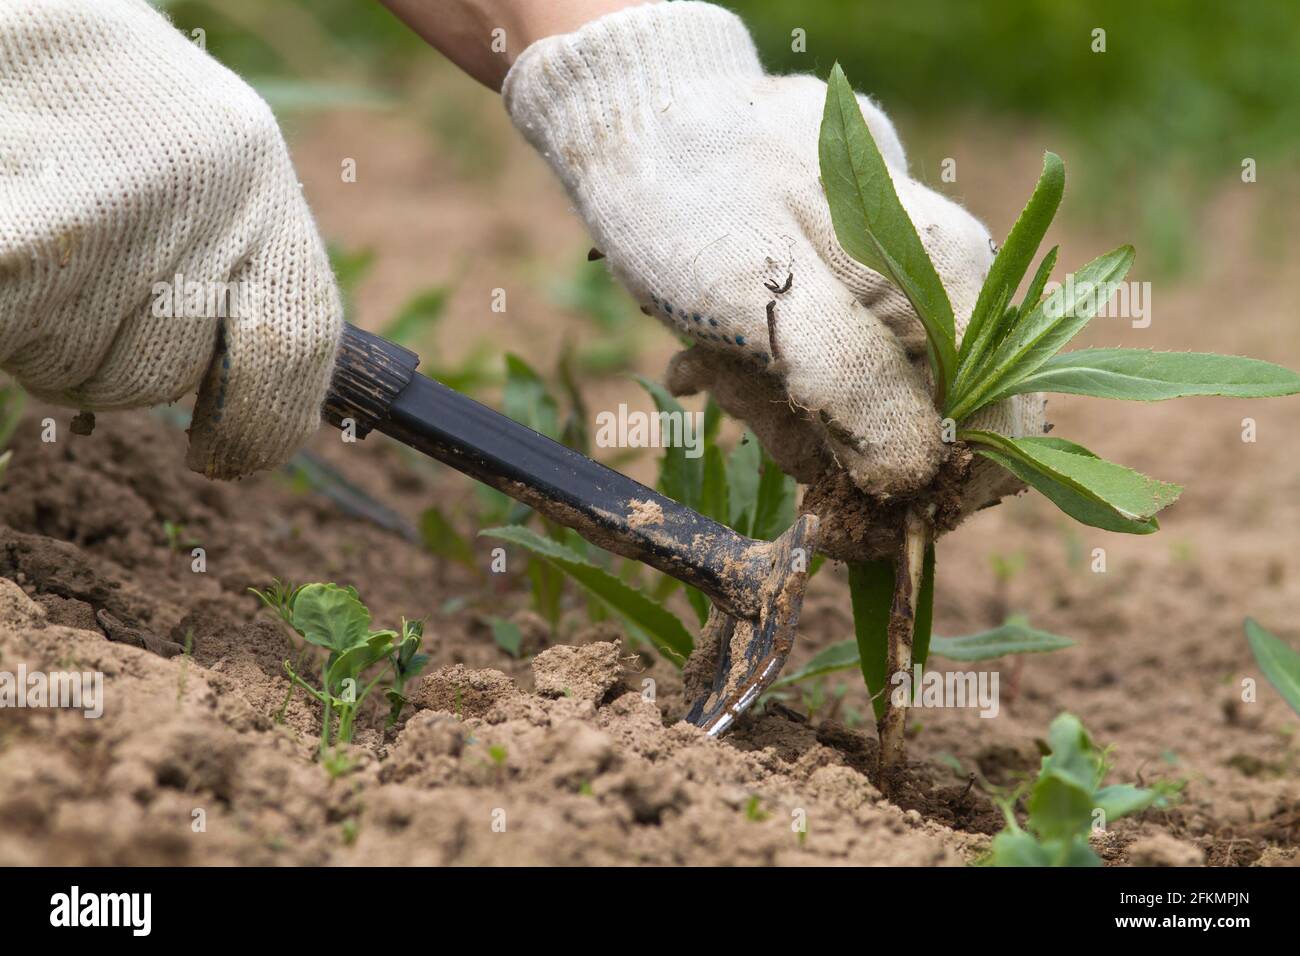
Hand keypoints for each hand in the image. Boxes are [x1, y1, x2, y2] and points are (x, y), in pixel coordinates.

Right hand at [0, 0, 340, 479]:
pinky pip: (18, 331)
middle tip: (61, 272)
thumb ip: (229, 266)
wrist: (13, 8)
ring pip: (70, 366)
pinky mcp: (27, 236)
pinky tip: (15, 248)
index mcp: (260, 178)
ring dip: (34, 332)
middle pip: (158, 374)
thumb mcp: (195, 163)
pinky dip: (8, 318)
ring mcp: (113, 209)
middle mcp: (204, 192)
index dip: (268, 421)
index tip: (226, 458)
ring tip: (25, 227)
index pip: (298, 342)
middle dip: (99, 356)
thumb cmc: (95, 101)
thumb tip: (252, 417)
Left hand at [503, 1, 1041, 497]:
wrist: (630, 121)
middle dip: (829, 444)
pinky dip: (764, 385)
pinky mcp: (842, 294)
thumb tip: (914, 475)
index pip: (1000, 425)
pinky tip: (710, 352)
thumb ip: (849, 382)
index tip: (845, 514)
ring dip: (782, 414)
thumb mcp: (758, 292)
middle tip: (747, 401)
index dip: (931, 490)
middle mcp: (938, 284)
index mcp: (949, 277)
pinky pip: (821, 375)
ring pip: (862, 410)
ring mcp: (890, 287)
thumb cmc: (690, 199)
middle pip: (922, 428)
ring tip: (715, 362)